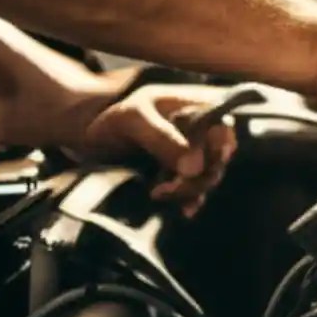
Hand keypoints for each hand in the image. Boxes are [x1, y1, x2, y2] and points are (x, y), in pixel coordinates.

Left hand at [79, 85, 236, 217]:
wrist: (94, 138)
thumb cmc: (114, 119)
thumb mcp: (132, 119)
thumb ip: (162, 138)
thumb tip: (194, 169)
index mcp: (199, 106)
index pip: (223, 131)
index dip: (214, 153)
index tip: (189, 171)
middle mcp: (205, 129)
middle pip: (218, 158)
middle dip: (195, 179)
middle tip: (166, 189)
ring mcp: (198, 151)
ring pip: (208, 176)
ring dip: (188, 191)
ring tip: (159, 194)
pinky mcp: (188, 172)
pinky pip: (199, 187)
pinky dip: (191, 199)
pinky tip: (184, 210)